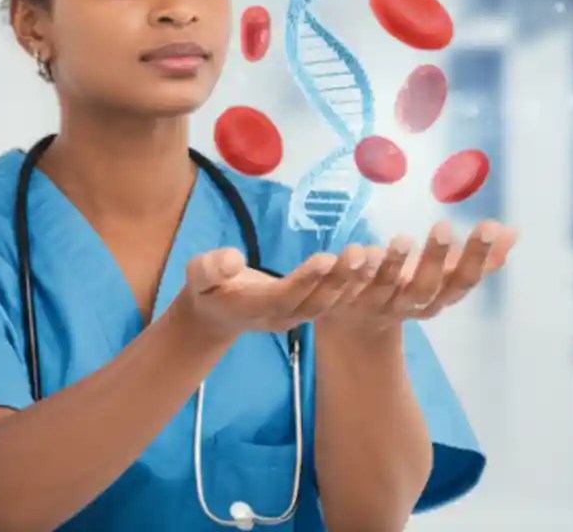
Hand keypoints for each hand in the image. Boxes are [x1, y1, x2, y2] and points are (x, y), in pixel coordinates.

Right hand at [175, 246, 375, 341]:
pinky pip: (334, 300)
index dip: (304, 280)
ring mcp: (296, 317)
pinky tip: (374, 264)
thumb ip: (210, 268)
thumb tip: (231, 260)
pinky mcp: (307, 309)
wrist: (217, 313)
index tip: (325, 258)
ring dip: (352, 283)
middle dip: (338, 281)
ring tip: (373, 257)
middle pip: (314, 302)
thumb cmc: (206, 287)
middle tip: (361, 255)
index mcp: (254, 308)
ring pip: (329, 303)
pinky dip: (354, 285)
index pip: (284, 296)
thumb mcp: (198, 274)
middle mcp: (281, 317)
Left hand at [321, 219, 518, 333]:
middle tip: (445, 227)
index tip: (489, 226)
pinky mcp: (336, 301)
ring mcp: (370, 305)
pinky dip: (343, 269)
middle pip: (424, 288)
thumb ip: (475, 259)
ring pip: (384, 288)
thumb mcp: (441, 276)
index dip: (476, 258)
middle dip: (436, 259)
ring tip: (402, 238)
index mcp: (434, 299)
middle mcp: (405, 306)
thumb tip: (512, 232)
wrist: (352, 326)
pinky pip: (340, 286)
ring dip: (393, 265)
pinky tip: (350, 250)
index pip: (460, 282)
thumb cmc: (404, 290)